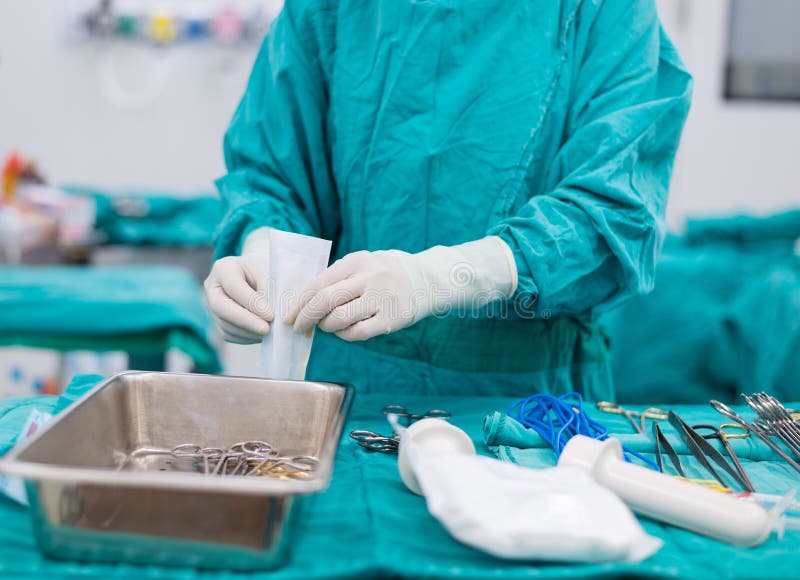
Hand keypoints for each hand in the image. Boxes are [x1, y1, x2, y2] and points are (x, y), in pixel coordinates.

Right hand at [204, 254, 272, 343]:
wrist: (258, 276)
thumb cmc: (263, 270)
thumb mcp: (268, 271)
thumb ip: (268, 289)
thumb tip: (269, 316)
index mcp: (223, 268)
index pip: (233, 286)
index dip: (251, 302)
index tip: (271, 315)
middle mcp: (212, 287)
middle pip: (220, 307)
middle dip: (245, 321)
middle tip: (267, 330)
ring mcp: (212, 306)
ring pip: (225, 325)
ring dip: (249, 332)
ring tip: (270, 333)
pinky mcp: (218, 322)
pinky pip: (229, 335)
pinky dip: (247, 337)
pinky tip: (262, 335)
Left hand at [285, 237, 517, 341]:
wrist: (425, 280)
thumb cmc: (384, 274)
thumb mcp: (362, 264)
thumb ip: (337, 278)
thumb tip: (302, 300)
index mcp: (357, 261)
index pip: (318, 282)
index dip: (299, 301)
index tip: (288, 315)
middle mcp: (369, 277)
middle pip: (325, 300)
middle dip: (305, 317)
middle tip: (297, 327)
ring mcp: (381, 298)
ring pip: (339, 318)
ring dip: (326, 327)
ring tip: (326, 327)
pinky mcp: (391, 319)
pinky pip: (357, 333)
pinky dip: (344, 335)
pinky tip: (344, 332)